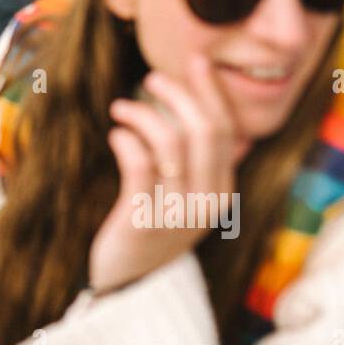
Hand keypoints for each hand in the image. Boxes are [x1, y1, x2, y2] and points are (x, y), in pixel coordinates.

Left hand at [87, 54, 245, 293]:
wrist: (129, 285)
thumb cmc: (154, 228)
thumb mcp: (189, 198)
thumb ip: (206, 163)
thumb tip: (228, 122)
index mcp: (223, 189)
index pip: (227, 128)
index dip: (211, 90)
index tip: (196, 59)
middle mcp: (207, 201)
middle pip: (204, 129)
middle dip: (178, 93)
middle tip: (151, 76)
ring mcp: (177, 212)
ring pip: (171, 142)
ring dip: (143, 114)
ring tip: (120, 108)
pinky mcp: (143, 220)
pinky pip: (140, 166)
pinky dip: (127, 140)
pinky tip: (115, 134)